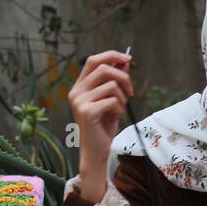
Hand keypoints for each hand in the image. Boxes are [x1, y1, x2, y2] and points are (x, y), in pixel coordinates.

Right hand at [69, 49, 132, 201]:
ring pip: (111, 86)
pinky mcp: (87, 112)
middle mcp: (76, 92)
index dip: (111, 55)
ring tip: (119, 109)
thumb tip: (124, 61)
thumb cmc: (103, 125)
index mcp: (79, 86)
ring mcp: (79, 102)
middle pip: (103, 68)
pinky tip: (116, 116)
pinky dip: (119, 108)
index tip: (127, 59)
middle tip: (130, 91)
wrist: (97, 150)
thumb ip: (115, 80)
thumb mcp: (111, 99)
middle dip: (123, 77)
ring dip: (122, 97)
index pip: (93, 60)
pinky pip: (112, 101)